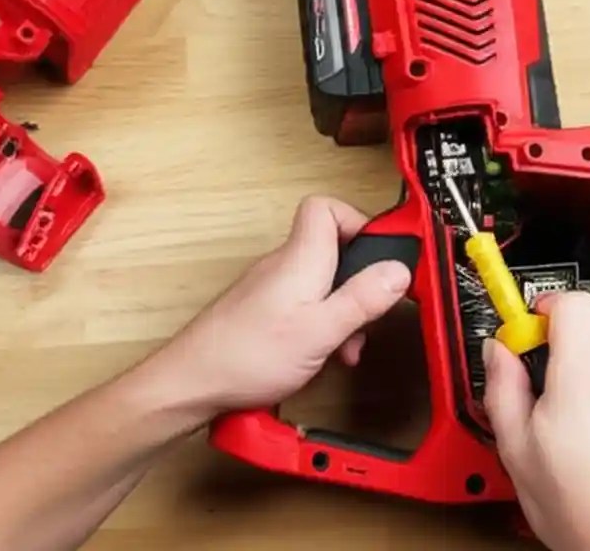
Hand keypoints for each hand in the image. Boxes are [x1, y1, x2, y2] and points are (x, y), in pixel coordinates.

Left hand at [157, 196, 411, 413]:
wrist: (191, 383)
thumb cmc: (248, 356)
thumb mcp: (321, 330)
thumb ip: (362, 299)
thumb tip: (398, 270)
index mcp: (300, 258)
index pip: (325, 208)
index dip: (357, 222)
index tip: (381, 255)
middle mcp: (284, 265)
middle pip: (332, 249)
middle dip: (359, 282)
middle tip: (369, 314)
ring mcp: (271, 287)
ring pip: (321, 283)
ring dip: (342, 311)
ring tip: (345, 348)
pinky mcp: (262, 310)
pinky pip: (304, 304)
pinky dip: (320, 325)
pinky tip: (321, 355)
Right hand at [484, 292, 589, 550]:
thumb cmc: (584, 508)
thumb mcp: (517, 450)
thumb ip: (503, 388)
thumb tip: (498, 351)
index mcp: (585, 376)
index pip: (572, 301)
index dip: (545, 307)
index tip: (528, 329)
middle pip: (589, 330)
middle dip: (561, 350)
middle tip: (541, 391)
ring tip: (576, 426)